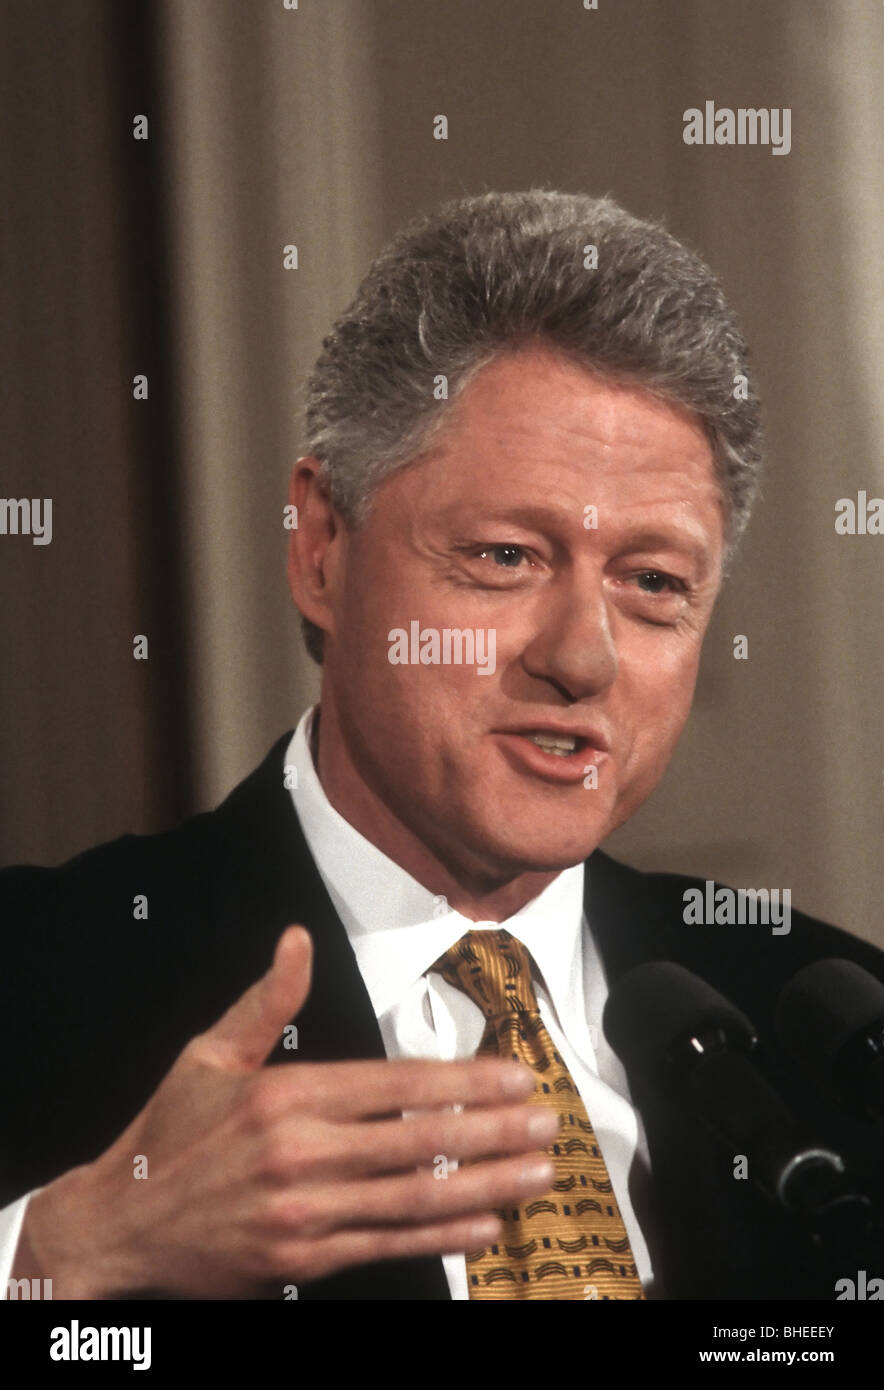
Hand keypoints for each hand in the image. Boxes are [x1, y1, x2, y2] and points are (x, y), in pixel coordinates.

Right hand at [16, 925, 555, 1297]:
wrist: (120, 1226)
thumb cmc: (169, 1135)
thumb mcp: (208, 1055)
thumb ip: (265, 999)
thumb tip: (296, 941)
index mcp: (285, 1096)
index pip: (395, 1085)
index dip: (462, 1082)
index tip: (513, 1077)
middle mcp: (300, 1153)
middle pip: (416, 1141)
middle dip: (491, 1132)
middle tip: (546, 1125)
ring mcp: (303, 1212)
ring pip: (412, 1197)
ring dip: (483, 1185)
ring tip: (535, 1175)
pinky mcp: (303, 1258)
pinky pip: (386, 1244)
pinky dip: (440, 1236)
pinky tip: (483, 1224)